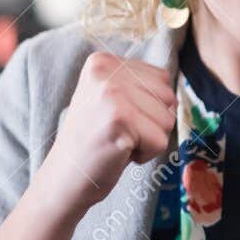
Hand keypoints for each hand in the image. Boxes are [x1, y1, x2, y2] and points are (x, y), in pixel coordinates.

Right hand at [33, 52, 175, 218]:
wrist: (64, 177)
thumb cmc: (94, 140)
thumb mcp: (110, 98)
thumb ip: (138, 85)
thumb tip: (175, 91)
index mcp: (103, 61)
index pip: (162, 78)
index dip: (149, 106)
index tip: (118, 118)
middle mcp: (106, 71)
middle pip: (168, 97)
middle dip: (152, 122)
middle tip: (118, 132)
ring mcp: (112, 94)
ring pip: (168, 119)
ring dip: (149, 139)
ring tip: (118, 141)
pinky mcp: (120, 120)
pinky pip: (160, 141)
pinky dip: (146, 155)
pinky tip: (119, 153)